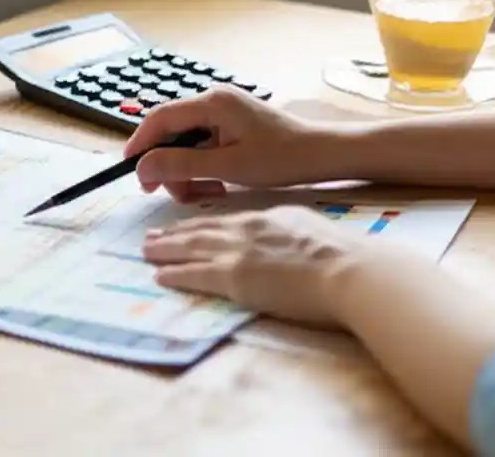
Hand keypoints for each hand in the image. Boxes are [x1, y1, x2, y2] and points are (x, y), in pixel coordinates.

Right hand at [125, 86, 333, 202]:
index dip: (140, 144)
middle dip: (170, 166)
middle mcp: (214, 100)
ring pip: (187, 143)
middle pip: (172, 132)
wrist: (322, 154)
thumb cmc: (281, 159)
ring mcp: (223, 111)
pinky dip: (204, 167)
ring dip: (188, 171)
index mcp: (212, 103)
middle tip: (176, 195)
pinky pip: (204, 145)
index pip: (159, 118)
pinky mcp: (232, 124)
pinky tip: (218, 185)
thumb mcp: (227, 167)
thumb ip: (181, 165)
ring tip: (206, 193)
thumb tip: (142, 168)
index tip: (130, 172)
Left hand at [142, 205, 370, 326]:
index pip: (228, 219)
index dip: (205, 223)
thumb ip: (292, 233)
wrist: (346, 269)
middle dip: (176, 233)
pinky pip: (194, 273)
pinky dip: (174, 273)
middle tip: (154, 235)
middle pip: (203, 229)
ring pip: (191, 247)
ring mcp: (237, 251)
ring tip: (147, 250)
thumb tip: (288, 241)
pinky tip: (160, 274)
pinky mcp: (233, 276)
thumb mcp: (312, 229)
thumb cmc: (342, 255)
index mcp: (268, 217)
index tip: (189, 225)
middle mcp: (247, 229)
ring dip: (166, 249)